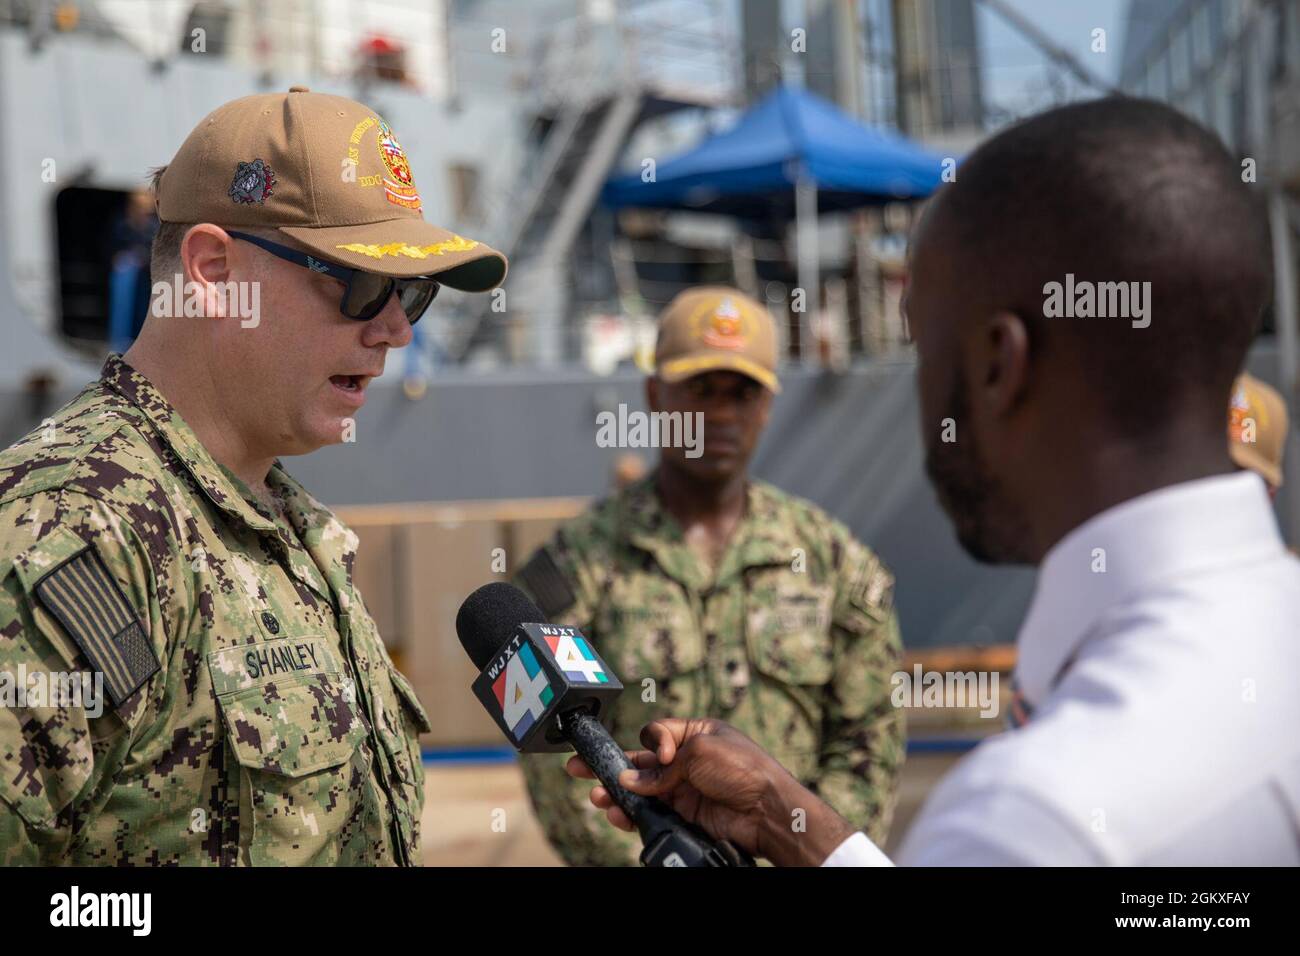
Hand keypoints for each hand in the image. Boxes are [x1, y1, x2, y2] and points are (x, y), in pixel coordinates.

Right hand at [564, 717, 857, 865]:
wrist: (767, 810)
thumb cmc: (744, 769)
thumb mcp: (700, 752)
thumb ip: (662, 768)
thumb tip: (629, 782)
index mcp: (695, 734)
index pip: (656, 734)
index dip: (651, 744)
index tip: (660, 757)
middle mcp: (687, 761)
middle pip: (641, 763)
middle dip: (610, 765)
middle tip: (579, 766)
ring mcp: (685, 789)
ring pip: (641, 791)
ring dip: (616, 793)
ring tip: (595, 797)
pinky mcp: (685, 814)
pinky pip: (651, 813)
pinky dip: (632, 814)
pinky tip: (617, 813)